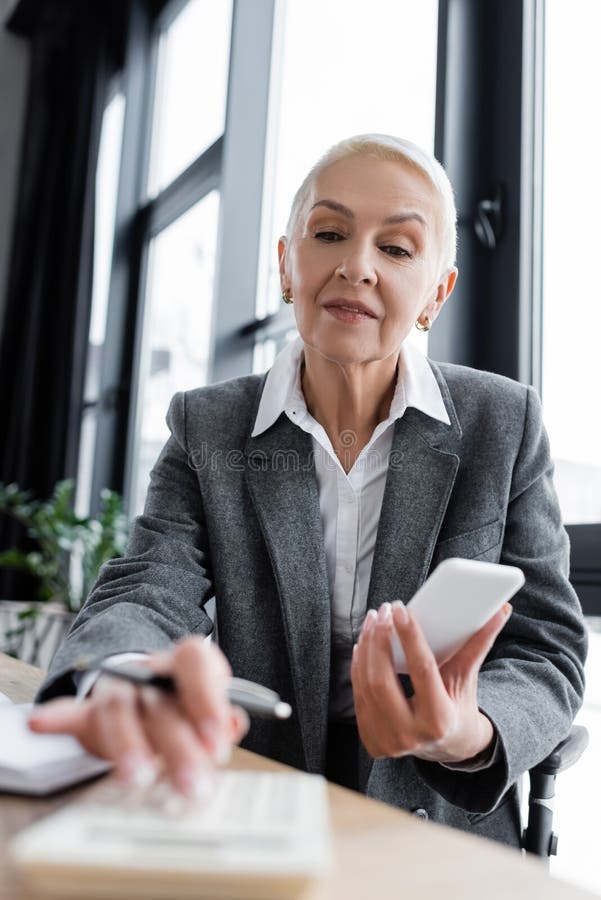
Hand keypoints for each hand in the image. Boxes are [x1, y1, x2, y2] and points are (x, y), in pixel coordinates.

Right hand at [28, 637, 248, 797]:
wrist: (152, 682)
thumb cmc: (188, 700)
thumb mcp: (213, 706)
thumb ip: (224, 717)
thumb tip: (232, 726)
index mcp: (184, 662)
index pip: (195, 662)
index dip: (206, 698)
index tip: (218, 740)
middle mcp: (150, 671)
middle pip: (159, 701)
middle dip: (177, 746)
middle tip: (194, 785)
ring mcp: (119, 688)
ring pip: (119, 710)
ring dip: (128, 746)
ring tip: (139, 778)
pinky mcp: (92, 711)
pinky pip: (72, 712)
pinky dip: (56, 718)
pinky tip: (39, 723)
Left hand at [351, 600, 511, 763]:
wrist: (448, 746)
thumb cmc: (459, 705)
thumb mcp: (467, 677)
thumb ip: (480, 642)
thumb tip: (501, 610)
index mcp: (439, 720)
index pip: (421, 670)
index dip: (410, 637)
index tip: (401, 610)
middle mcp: (411, 735)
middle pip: (382, 680)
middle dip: (380, 639)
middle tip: (383, 611)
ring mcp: (388, 741)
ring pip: (366, 685)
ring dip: (366, 647)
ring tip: (373, 621)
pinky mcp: (372, 741)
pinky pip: (359, 696)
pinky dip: (358, 667)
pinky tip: (363, 644)